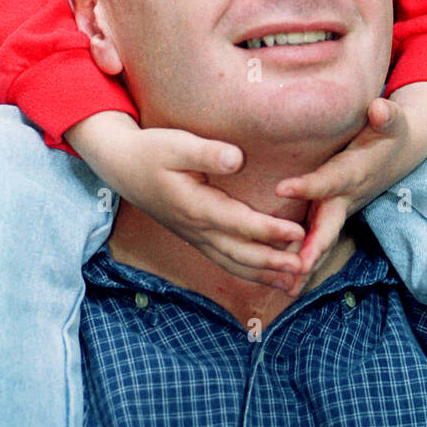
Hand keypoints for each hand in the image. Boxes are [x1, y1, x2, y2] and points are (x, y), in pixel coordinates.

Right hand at [66, 111, 306, 291]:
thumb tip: (238, 158)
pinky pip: (224, 260)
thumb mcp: (175, 144)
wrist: (122, 166)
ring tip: (293, 282)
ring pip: (232, 263)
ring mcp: (195, 236)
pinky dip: (247, 271)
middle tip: (304, 268)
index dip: (269, 231)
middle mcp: (197, 228)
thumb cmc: (151, 151)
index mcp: (196, 206)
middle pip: (240, 253)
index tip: (297, 233)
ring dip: (263, 274)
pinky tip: (267, 275)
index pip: (239, 224)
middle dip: (273, 262)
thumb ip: (207, 152)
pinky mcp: (195, 236)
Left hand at [274, 97, 409, 292]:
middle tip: (297, 266)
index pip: (328, 180)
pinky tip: (286, 285)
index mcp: (354, 172)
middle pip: (329, 225)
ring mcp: (340, 210)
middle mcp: (347, 197)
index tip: (282, 187)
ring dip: (307, 264)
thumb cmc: (389, 132)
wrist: (400, 152)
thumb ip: (386, 116)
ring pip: (323, 241)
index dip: (308, 185)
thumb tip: (378, 109)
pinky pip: (318, 242)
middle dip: (315, 246)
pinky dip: (305, 264)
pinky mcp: (332, 217)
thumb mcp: (392, 121)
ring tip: (286, 287)